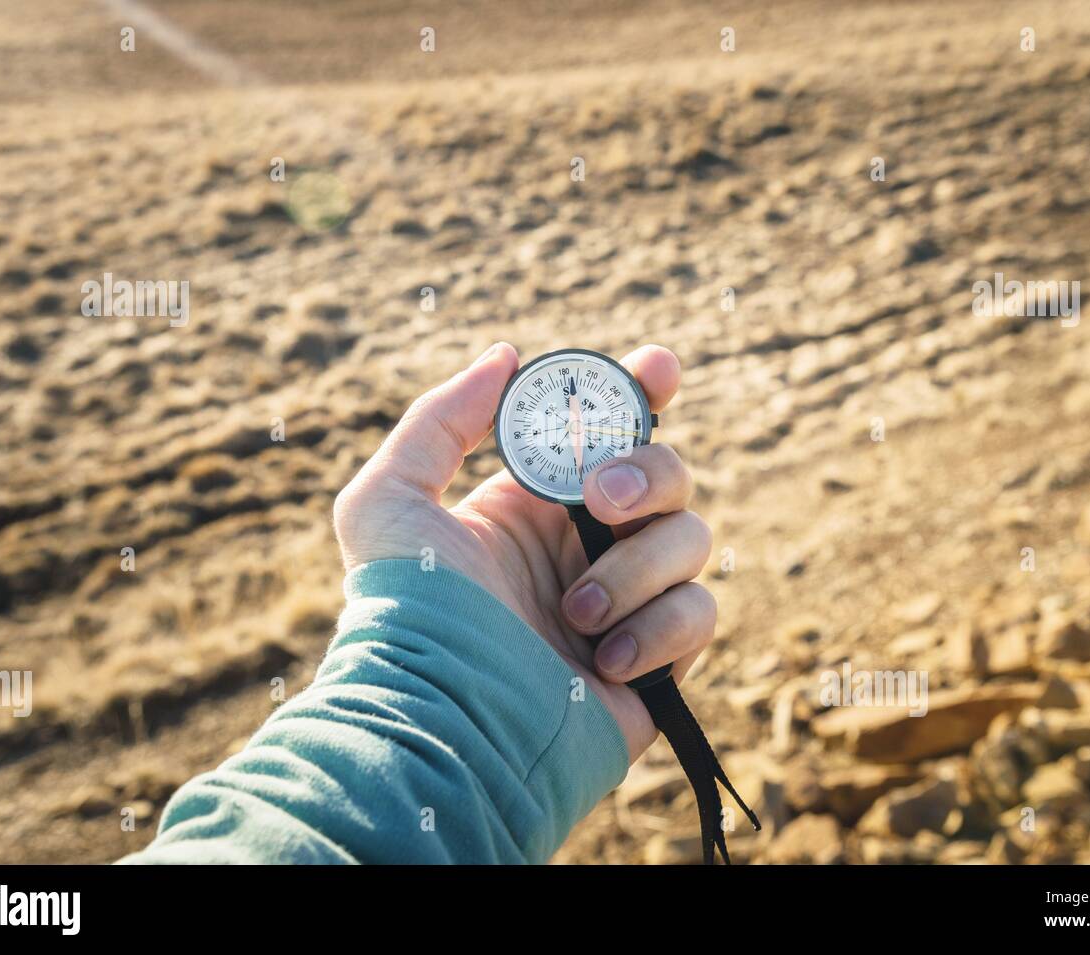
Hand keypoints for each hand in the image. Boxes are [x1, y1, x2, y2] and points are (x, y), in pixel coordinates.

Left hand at [332, 342, 714, 759]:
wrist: (444, 725)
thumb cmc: (405, 615)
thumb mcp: (389, 502)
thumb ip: (438, 419)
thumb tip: (506, 357)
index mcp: (536, 507)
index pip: (608, 434)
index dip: (642, 392)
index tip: (659, 366)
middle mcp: (587, 549)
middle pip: (668, 475)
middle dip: (648, 474)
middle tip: (601, 500)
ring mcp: (627, 605)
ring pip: (691, 542)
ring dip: (633, 571)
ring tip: (573, 615)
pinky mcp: (657, 664)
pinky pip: (700, 614)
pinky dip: (658, 630)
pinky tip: (604, 661)